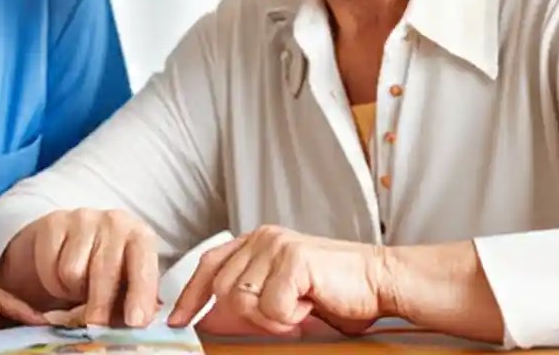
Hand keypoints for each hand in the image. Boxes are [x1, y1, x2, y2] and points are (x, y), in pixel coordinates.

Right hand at [2, 208, 159, 326]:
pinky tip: (59, 277)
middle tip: (95, 326)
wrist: (63, 246)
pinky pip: (50, 264)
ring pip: (73, 271)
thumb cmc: (102, 272)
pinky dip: (52, 280)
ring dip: (72, 290)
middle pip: (105, 271)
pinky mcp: (54, 221)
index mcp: (140, 238)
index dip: (140, 293)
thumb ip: (129, 304)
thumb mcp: (123, 287)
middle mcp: (115, 222)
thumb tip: (134, 324)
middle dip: (101, 304)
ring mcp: (84, 219)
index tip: (136, 321)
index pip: (143, 264)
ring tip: (77, 289)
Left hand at [168, 226, 390, 336]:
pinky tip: (311, 304)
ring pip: (242, 300)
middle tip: (286, 319)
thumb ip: (251, 296)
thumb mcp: (284, 292)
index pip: (210, 265)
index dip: (190, 295)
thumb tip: (210, 318)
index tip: (178, 320)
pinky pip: (270, 307)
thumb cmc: (337, 291)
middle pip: (222, 289)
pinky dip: (290, 317)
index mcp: (258, 241)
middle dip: (248, 316)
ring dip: (272, 318)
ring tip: (301, 308)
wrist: (380, 282)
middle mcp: (263, 237)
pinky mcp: (293, 259)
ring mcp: (276, 245)